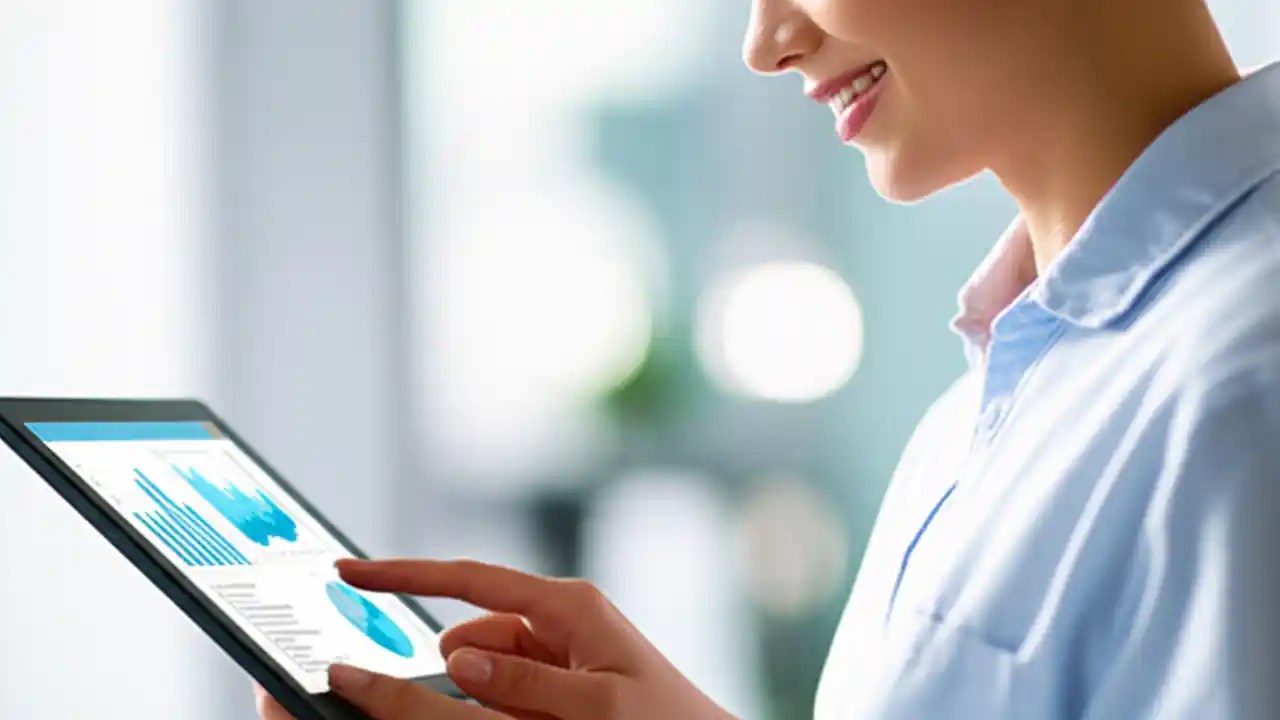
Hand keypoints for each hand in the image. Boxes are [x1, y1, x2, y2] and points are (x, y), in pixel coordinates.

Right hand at [255, 558, 736, 719]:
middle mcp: (557, 624)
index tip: (350, 574)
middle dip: (452, 673)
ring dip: (483, 700)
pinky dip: (498, 710)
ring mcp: (555, 657)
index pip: (469, 579)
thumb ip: (526, 683)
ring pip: (481, 674)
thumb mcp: (599, 707)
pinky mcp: (555, 687)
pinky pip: (502, 694)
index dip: (405, 575)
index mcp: (567, 608)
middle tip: (475, 700)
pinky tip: (529, 719)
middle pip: (469, 640)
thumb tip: (460, 658)